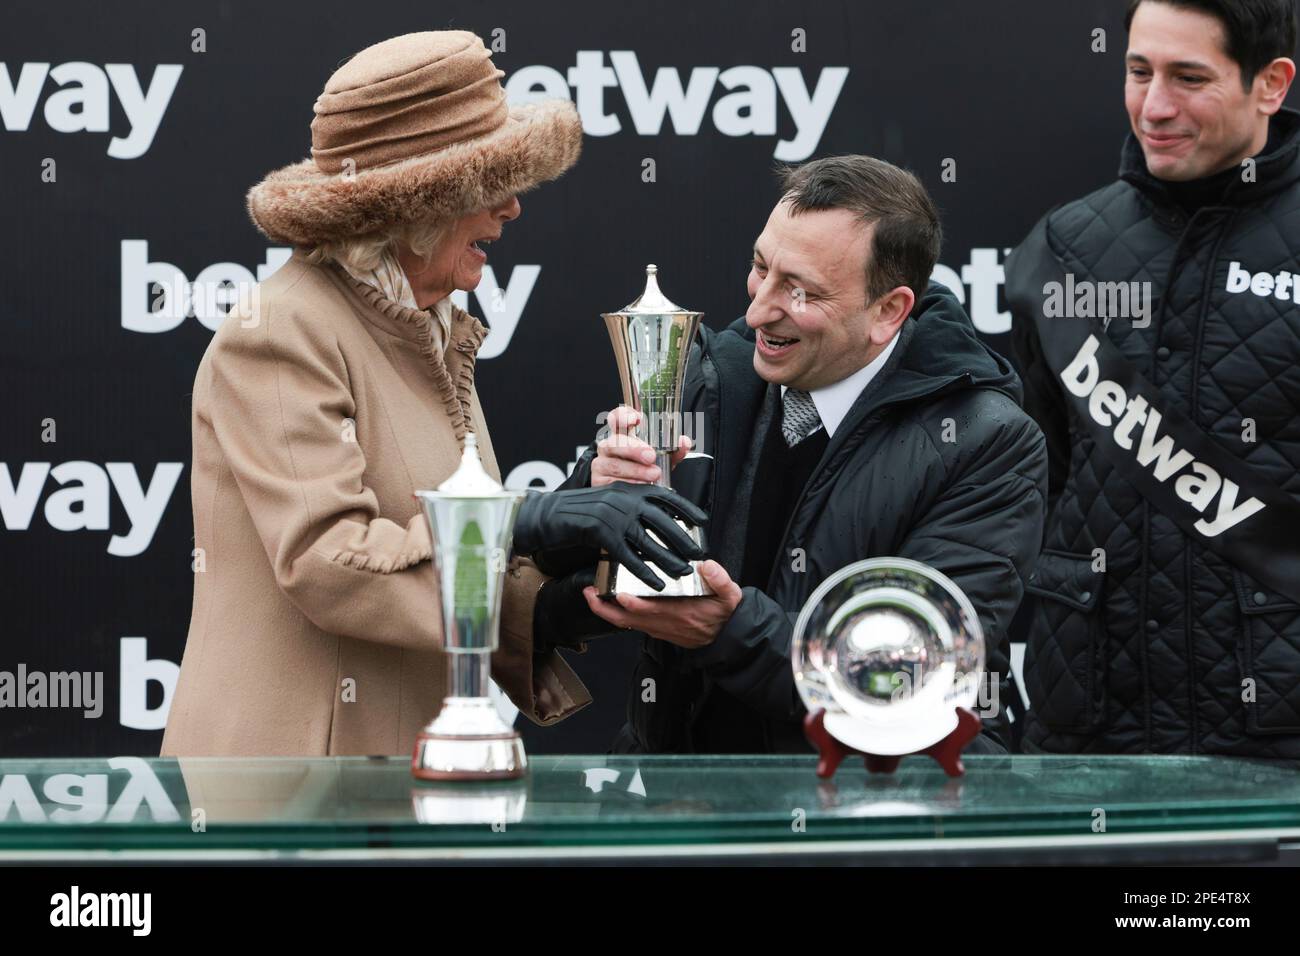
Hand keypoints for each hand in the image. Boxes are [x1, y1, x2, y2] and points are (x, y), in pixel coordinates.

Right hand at [513, 483, 707, 591]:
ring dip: (668, 558)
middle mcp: (624, 498)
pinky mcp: (600, 532)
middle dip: (683, 539)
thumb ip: (631, 504)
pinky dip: (644, 570)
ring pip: (648, 540)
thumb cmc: (579, 510)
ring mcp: (612, 514)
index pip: (665, 497)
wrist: (548, 514)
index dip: (686, 509)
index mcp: (629, 488)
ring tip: (682, 571)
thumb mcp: (609, 500)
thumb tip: (656, 517)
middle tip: (698, 554)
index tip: (703, 521)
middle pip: (662, 521)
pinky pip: (627, 555)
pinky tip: (656, 582)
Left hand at [582, 560, 741, 648]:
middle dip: (605, 607)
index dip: (634, 605)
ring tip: (592, 594)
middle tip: (589, 592)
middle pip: (628, 620)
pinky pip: (632, 625)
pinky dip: (618, 615)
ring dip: (607, 611)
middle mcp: (665, 623)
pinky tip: (610, 602)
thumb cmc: (725, 613)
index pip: (652, 610)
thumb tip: (707, 564)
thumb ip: (720, 579)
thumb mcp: (731, 595)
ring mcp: (658, 628)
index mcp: (681, 613)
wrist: (727, 637)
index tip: (620, 594)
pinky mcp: (657, 630)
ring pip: (626, 624)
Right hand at [592, 405, 691, 487]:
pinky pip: (612, 482)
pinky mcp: (599, 481)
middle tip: (651, 455)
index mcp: (622, 434)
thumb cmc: (644, 468)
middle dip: (634, 448)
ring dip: (635, 470)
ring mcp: (601, 464)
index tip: (635, 419)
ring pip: (614, 464)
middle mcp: (608, 446)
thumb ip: (673, 449)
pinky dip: (629, 484)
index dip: (624, 416)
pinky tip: (640, 486)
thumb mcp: (660, 456)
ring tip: (653, 474)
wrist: (627, 492)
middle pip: (615, 441)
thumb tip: (684, 442)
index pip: (617, 417)